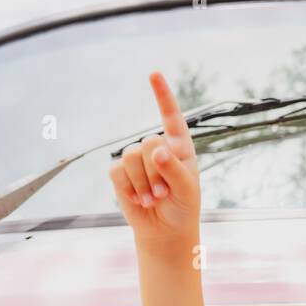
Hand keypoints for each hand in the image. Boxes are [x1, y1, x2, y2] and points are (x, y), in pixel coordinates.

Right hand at [108, 71, 200, 249]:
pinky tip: (139, 199)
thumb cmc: (183, 207)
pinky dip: (129, 189)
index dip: (161, 95)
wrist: (165, 231)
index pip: (171, 116)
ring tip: (154, 198)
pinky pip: (117, 171)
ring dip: (143, 183)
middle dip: (156, 171)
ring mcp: (137, 160)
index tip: (153, 74)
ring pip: (130, 156)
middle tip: (165, 192)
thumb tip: (155, 150)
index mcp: (179, 146)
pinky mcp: (121, 174)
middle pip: (148, 142)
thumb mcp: (187, 189)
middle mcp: (157, 148)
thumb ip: (174, 169)